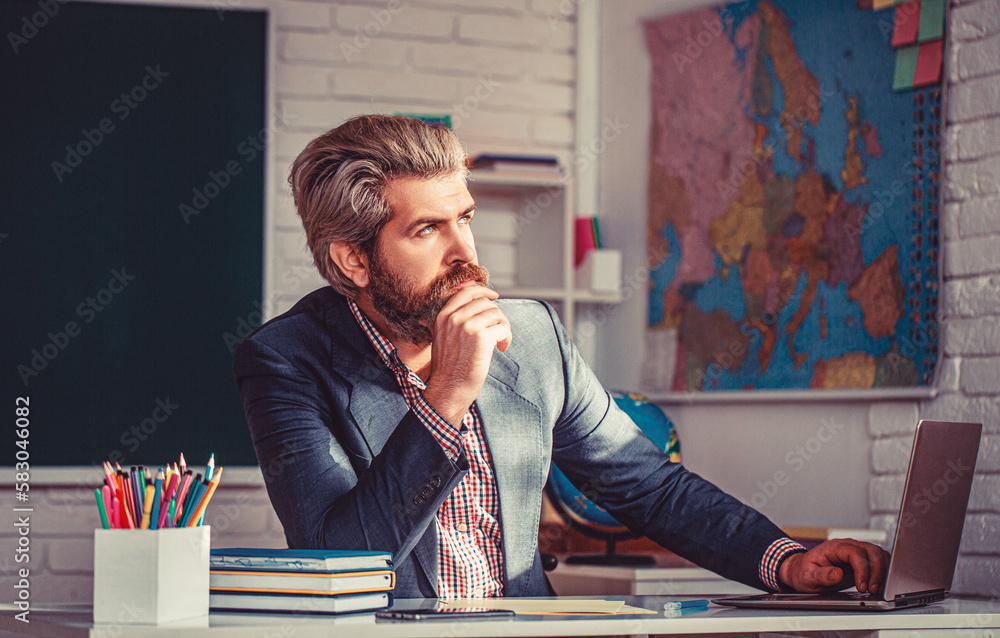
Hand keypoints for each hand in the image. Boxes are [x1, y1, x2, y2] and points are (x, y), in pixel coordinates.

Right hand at [422, 284, 511, 425]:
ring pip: (497, 314)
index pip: (466, 292)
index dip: (483, 291)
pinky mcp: (481, 337)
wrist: (448, 389)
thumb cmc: (450, 368)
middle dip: (496, 316)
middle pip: (486, 303)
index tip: (494, 296)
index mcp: (443, 316)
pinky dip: (507, 338)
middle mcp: (454, 318)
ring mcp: (467, 326)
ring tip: (500, 342)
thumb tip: (480, 305)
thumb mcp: (444, 338)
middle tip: (498, 332)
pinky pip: (503, 328)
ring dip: (503, 327)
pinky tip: (501, 348)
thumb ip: (455, 321)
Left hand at [778, 539, 890, 593]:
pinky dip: (882, 570)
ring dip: (881, 571)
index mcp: (833, 547)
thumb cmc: (804, 572)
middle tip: (871, 589)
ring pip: (878, 554)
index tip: (862, 586)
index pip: (856, 553)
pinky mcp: (861, 560)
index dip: (863, 570)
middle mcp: (846, 546)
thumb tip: (838, 574)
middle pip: (871, 551)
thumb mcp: (808, 576)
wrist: (802, 571)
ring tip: (875, 588)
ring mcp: (855, 551)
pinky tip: (877, 583)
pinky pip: (878, 560)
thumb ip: (822, 575)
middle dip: (876, 571)